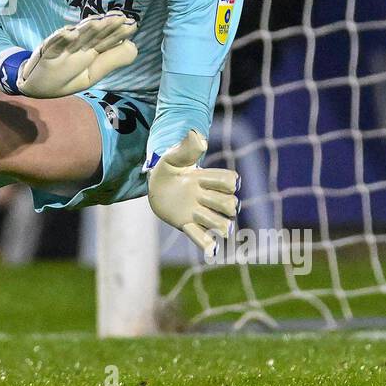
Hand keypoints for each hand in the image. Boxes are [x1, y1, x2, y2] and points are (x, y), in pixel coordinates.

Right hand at [15, 11, 137, 97]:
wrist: (36, 86)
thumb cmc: (64, 78)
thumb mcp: (91, 75)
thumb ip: (110, 61)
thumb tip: (134, 46)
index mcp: (90, 52)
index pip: (107, 41)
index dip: (118, 33)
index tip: (132, 24)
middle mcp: (78, 46)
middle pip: (93, 36)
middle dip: (105, 27)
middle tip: (119, 17)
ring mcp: (63, 48)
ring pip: (76, 37)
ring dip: (86, 29)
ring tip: (98, 22)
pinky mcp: (47, 52)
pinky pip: (54, 44)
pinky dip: (61, 38)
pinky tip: (70, 33)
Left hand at [146, 130, 239, 257]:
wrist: (155, 186)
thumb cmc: (168, 169)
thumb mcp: (174, 156)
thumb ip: (187, 148)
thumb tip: (196, 135)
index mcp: (209, 180)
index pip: (230, 181)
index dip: (222, 181)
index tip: (203, 177)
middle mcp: (209, 198)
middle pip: (230, 204)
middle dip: (220, 202)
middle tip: (200, 196)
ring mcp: (199, 213)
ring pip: (220, 222)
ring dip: (214, 221)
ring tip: (198, 215)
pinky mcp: (187, 225)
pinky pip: (200, 237)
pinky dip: (206, 243)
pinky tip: (211, 250)